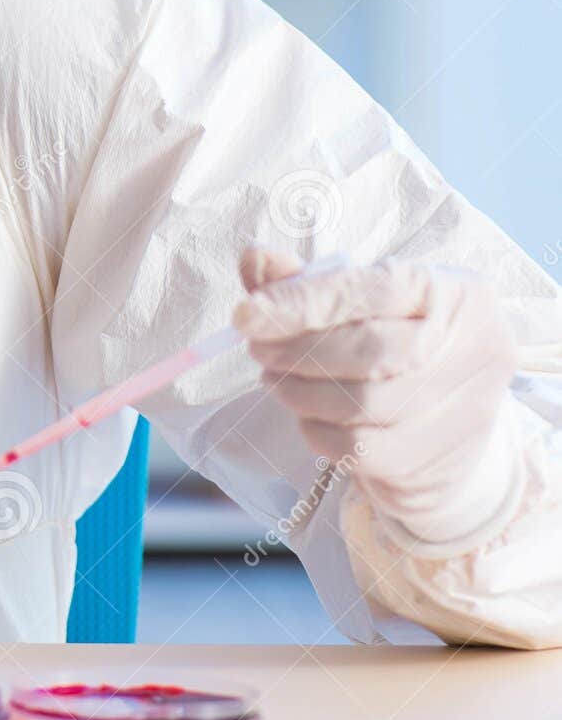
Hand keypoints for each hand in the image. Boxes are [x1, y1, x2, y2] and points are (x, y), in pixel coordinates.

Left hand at [234, 251, 521, 545]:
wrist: (450, 431)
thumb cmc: (398, 344)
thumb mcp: (364, 301)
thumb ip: (307, 280)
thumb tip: (255, 260)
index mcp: (458, 293)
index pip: (373, 289)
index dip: (305, 302)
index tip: (247, 314)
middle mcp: (473, 348)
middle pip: (369, 350)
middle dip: (298, 349)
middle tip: (259, 349)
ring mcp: (460, 410)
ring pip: (359, 403)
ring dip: (299, 390)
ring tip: (277, 378)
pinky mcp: (434, 459)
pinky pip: (355, 446)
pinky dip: (316, 428)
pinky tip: (307, 413)